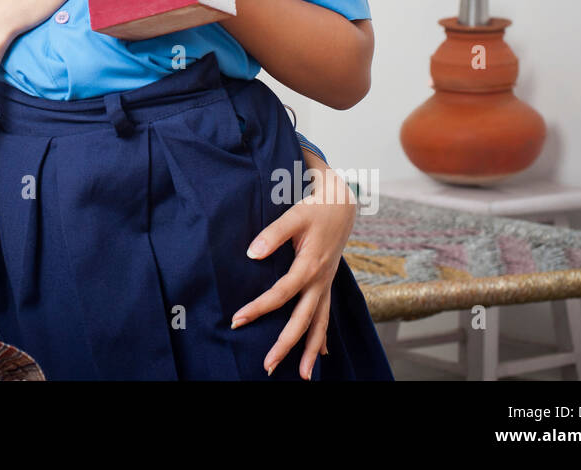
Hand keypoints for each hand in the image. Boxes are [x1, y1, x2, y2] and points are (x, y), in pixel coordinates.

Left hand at [230, 166, 358, 379]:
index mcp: (310, 265)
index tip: (238, 320)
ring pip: (320, 324)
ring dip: (310, 351)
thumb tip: (252, 254)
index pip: (281, 293)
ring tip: (303, 376)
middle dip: (286, 345)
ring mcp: (326, 285)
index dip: (259, 307)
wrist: (342, 204)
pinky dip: (323, 337)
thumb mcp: (294, 215)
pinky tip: (321, 355)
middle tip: (268, 366)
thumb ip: (273, 234)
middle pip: (304, 320)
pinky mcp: (326, 284)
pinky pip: (326, 316)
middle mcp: (320, 281)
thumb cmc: (316, 208)